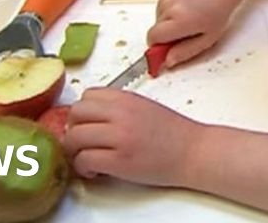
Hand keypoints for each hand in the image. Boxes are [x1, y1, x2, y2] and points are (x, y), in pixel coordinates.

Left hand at [64, 88, 202, 185]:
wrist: (194, 151)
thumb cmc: (174, 133)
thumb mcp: (144, 107)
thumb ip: (119, 107)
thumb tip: (92, 117)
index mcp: (126, 98)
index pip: (87, 96)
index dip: (83, 112)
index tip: (87, 124)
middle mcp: (120, 114)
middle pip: (75, 113)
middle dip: (73, 129)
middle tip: (83, 142)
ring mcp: (119, 137)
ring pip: (74, 137)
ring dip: (75, 151)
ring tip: (87, 158)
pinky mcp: (119, 161)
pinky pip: (84, 160)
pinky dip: (83, 168)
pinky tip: (96, 171)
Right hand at [147, 0, 240, 68]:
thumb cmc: (216, 13)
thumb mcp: (206, 41)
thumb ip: (185, 52)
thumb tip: (168, 62)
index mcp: (180, 20)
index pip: (153, 38)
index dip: (157, 49)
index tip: (164, 54)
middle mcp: (170, 8)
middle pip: (154, 32)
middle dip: (165, 40)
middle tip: (183, 38)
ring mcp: (166, 0)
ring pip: (156, 24)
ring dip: (167, 29)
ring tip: (185, 24)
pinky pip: (159, 15)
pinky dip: (167, 19)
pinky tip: (182, 16)